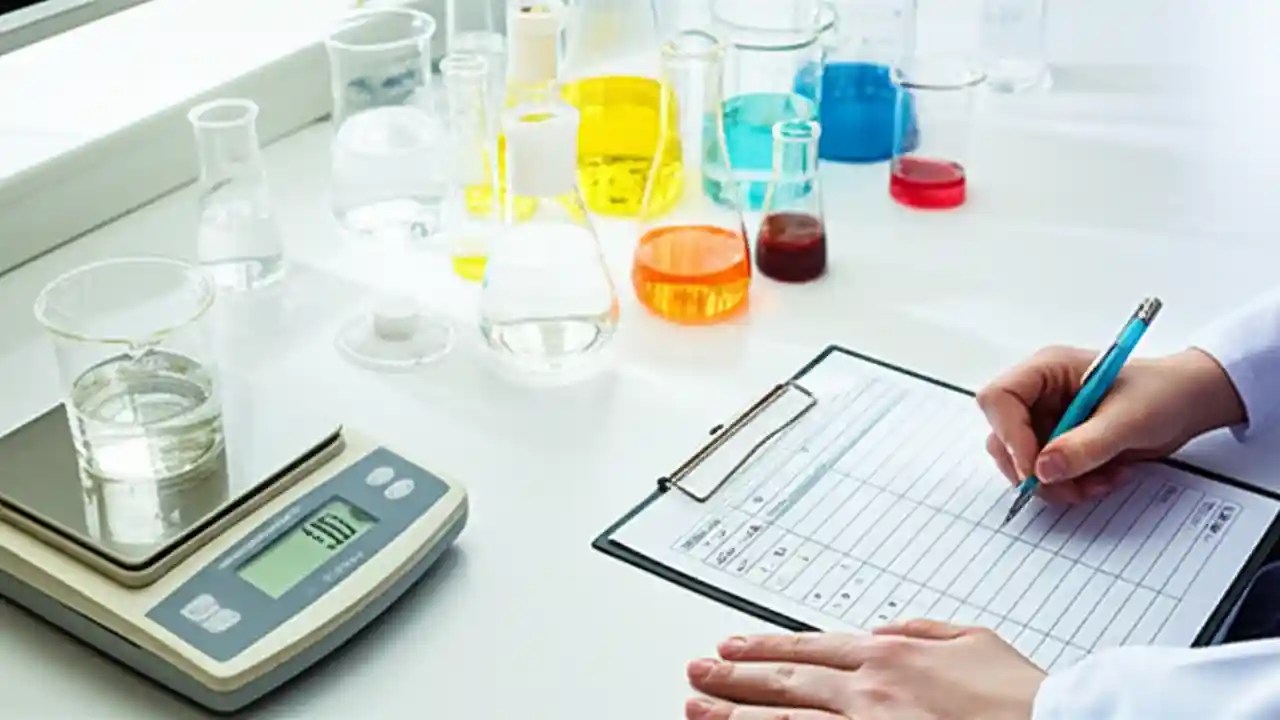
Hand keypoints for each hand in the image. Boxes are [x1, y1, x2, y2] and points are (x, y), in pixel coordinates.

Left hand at [684, 619, 1044, 719]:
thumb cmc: (1022, 695)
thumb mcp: (971, 639)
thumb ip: (919, 631)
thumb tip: (883, 628)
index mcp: (891, 654)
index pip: (809, 647)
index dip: (764, 647)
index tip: (730, 646)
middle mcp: (870, 691)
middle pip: (785, 682)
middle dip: (734, 678)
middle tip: (695, 673)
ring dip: (735, 716)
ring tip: (696, 709)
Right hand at [976, 346, 1243, 504]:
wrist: (1191, 404)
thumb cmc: (1164, 394)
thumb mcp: (1129, 420)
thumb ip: (1086, 445)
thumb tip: (1043, 470)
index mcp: (1047, 370)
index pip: (999, 398)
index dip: (1009, 435)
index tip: (1036, 469)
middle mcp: (1039, 394)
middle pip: (1002, 436)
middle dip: (1034, 470)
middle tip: (1068, 487)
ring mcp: (1047, 419)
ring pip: (1023, 462)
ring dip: (1057, 483)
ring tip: (1098, 482)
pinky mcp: (1059, 443)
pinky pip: (1046, 474)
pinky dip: (1072, 485)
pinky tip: (1104, 477)